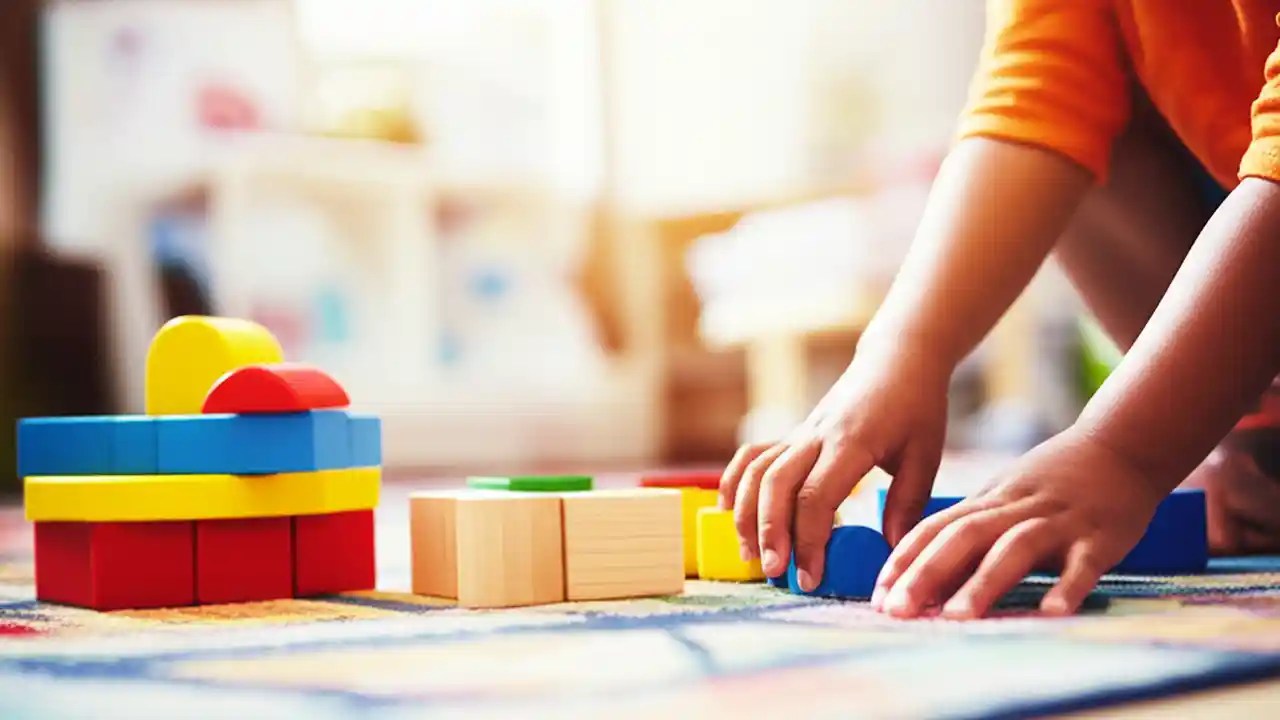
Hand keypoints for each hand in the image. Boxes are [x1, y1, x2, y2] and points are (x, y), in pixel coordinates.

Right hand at [719, 341, 949, 590]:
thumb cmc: (916, 406)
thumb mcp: (925, 455)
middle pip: (775, 484)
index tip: (811, 577)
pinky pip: (752, 456)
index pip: (816, 496)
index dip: (808, 540)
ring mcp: (799, 432)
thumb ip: (908, 504)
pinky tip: (728, 513)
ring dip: (746, 514)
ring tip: (750, 556)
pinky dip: (735, 483)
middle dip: (769, 532)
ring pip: (756, 471)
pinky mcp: (792, 433)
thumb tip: (891, 552)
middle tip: (775, 573)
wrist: (897, 359)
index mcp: (851, 442)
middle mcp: (816, 435)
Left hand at [871, 428, 1164, 618]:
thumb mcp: (1007, 497)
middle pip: (963, 536)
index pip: (936, 527)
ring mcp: (1059, 521)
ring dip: (982, 583)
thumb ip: (973, 532)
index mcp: (990, 500)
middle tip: (896, 611)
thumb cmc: (1056, 481)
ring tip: (955, 619)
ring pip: (1014, 547)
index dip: (904, 560)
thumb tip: (927, 577)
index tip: (877, 596)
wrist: (1122, 445)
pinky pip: (1082, 563)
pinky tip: (1050, 613)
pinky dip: (1066, 587)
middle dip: (925, 573)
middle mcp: (1017, 508)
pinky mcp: (1100, 536)